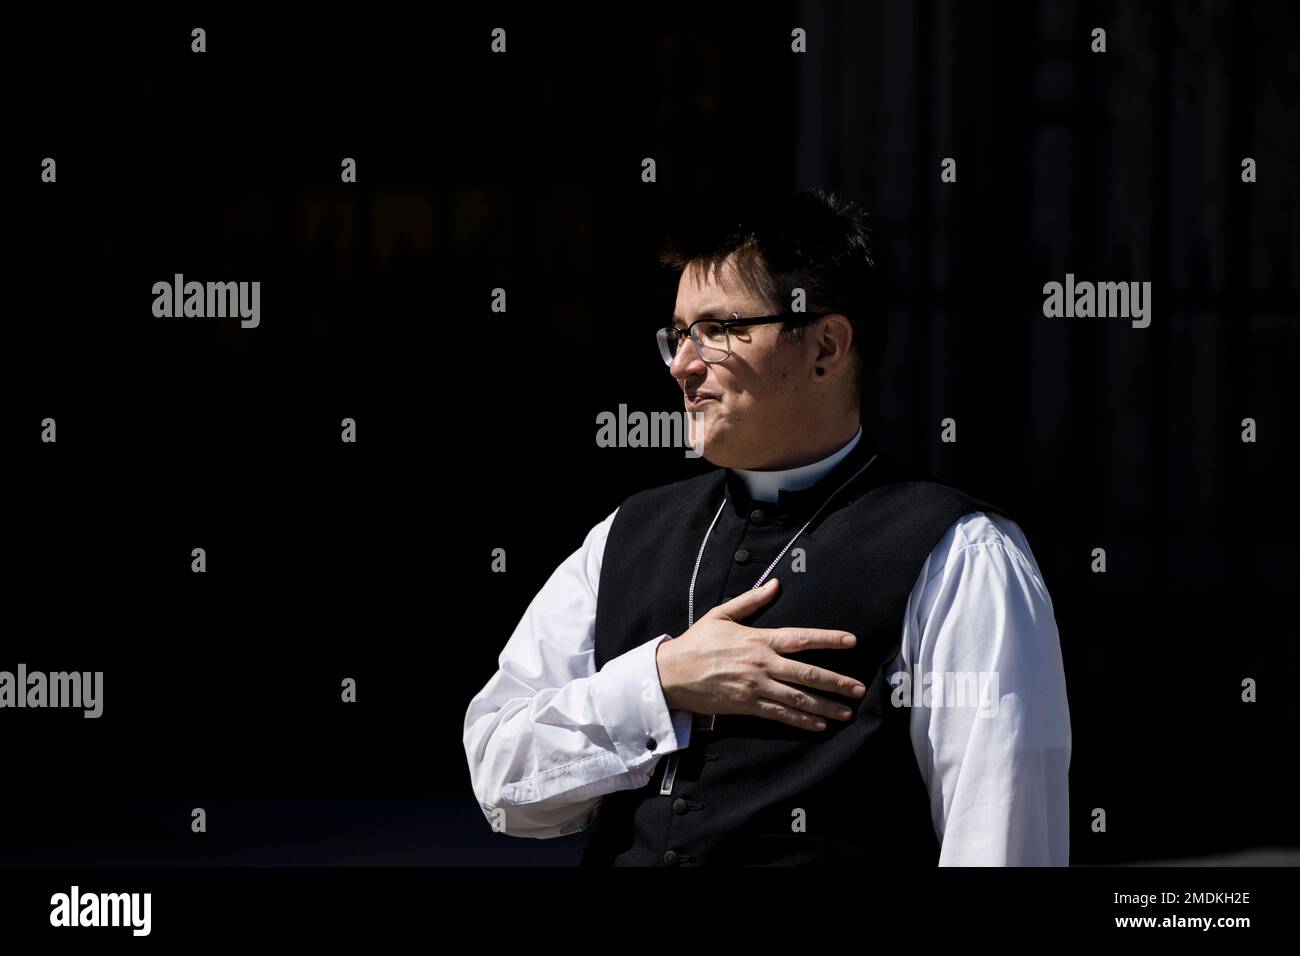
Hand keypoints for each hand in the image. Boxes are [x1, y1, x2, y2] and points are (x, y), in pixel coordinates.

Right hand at [654, 578, 866, 730]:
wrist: (671, 674)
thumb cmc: (697, 643)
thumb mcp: (721, 615)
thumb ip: (751, 601)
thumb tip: (775, 584)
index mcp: (758, 640)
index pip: (800, 637)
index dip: (828, 638)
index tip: (851, 641)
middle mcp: (761, 664)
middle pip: (806, 673)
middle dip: (836, 682)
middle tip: (859, 688)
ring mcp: (755, 687)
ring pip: (797, 699)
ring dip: (825, 707)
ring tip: (847, 712)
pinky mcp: (747, 706)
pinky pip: (779, 715)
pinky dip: (801, 721)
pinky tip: (819, 726)